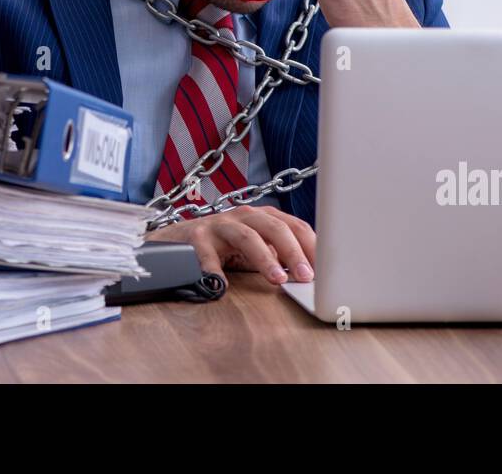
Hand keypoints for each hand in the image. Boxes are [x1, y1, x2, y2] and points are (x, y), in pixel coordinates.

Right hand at [145, 205, 315, 285]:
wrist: (176, 240)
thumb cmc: (222, 247)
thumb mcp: (254, 248)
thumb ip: (278, 257)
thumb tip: (309, 277)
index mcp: (262, 217)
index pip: (294, 226)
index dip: (311, 246)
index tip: (325, 269)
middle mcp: (243, 216)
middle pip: (274, 227)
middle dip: (293, 251)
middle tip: (305, 276)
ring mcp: (219, 224)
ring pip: (246, 235)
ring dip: (264, 257)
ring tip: (276, 279)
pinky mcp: (196, 238)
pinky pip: (207, 254)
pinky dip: (216, 270)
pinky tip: (222, 286)